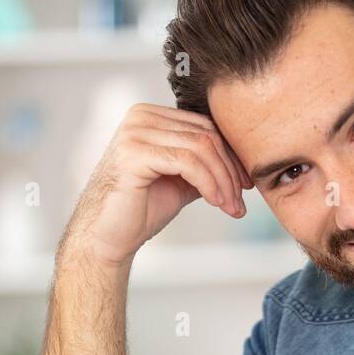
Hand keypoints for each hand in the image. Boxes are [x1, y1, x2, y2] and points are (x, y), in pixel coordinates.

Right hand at [60, 103, 252, 270]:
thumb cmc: (140, 211)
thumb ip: (203, 165)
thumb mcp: (180, 181)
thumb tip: (239, 164)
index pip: (204, 126)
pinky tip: (217, 203)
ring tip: (232, 208)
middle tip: (241, 202)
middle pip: (206, 134)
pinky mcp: (134, 152)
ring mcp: (135, 131)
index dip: (230, 156)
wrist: (107, 238)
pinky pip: (187, 162)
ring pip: (201, 147)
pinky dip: (209, 183)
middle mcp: (140, 116)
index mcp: (150, 116)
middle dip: (230, 170)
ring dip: (223, 181)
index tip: (246, 184)